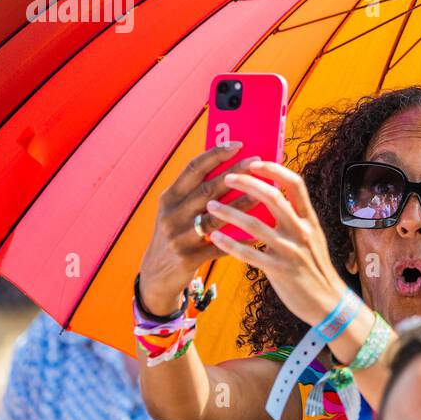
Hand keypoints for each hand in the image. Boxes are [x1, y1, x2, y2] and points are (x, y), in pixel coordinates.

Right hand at [137, 143, 259, 314]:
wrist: (157, 275)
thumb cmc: (176, 235)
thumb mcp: (177, 211)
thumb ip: (196, 193)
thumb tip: (233, 170)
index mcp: (169, 197)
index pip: (193, 168)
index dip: (216, 154)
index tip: (239, 144)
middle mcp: (171, 214)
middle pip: (207, 189)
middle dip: (235, 174)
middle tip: (257, 162)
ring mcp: (178, 237)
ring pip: (216, 217)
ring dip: (242, 204)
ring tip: (264, 194)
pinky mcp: (188, 258)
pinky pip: (220, 247)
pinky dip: (240, 240)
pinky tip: (259, 235)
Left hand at [204, 161, 350, 326]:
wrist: (327, 301)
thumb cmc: (314, 267)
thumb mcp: (311, 237)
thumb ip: (294, 219)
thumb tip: (271, 198)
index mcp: (309, 220)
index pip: (295, 184)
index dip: (274, 170)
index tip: (254, 162)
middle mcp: (301, 231)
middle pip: (273, 198)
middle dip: (247, 184)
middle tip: (226, 178)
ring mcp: (290, 251)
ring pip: (255, 225)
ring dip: (230, 212)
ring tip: (210, 206)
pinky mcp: (279, 270)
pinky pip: (249, 254)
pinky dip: (230, 243)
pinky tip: (215, 236)